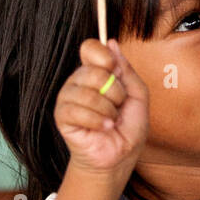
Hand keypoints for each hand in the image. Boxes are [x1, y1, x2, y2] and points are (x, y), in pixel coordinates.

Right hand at [55, 38, 150, 176]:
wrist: (120, 156)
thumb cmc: (129, 126)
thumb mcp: (138, 94)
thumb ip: (126, 70)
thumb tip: (112, 43)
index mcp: (95, 72)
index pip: (89, 48)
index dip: (103, 56)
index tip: (115, 70)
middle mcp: (79, 81)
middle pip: (93, 72)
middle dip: (115, 92)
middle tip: (118, 106)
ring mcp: (68, 98)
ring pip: (87, 93)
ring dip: (107, 110)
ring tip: (111, 120)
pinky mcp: (62, 117)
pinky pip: (77, 111)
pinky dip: (97, 121)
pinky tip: (104, 128)